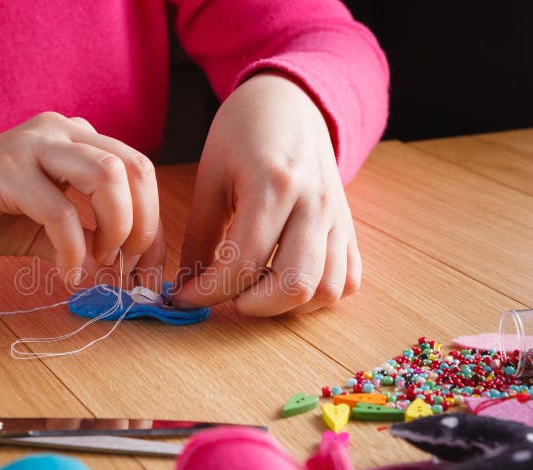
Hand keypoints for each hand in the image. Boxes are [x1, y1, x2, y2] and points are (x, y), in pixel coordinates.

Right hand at [0, 112, 164, 286]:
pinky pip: (60, 212)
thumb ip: (88, 239)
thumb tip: (128, 271)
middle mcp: (62, 131)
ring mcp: (34, 145)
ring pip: (107, 177)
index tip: (150, 270)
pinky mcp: (6, 171)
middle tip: (129, 268)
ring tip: (102, 264)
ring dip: (117, 230)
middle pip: (135, 169)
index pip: (139, 172)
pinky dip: (73, 250)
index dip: (154, 225)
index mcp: (78, 139)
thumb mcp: (49, 228)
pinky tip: (67, 274)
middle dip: (144, 227)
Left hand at [173, 73, 360, 315]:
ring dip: (287, 306)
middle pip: (294, 286)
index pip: (242, 264)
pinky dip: (319, 295)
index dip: (206, 293)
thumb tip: (188, 288)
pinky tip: (286, 281)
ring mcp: (337, 216)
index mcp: (272, 185)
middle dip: (251, 306)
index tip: (183, 298)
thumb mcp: (210, 176)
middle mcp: (313, 203)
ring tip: (255, 291)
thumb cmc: (243, 132)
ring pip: (327, 290)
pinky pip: (349, 279)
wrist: (290, 101)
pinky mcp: (349, 226)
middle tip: (224, 295)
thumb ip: (200, 236)